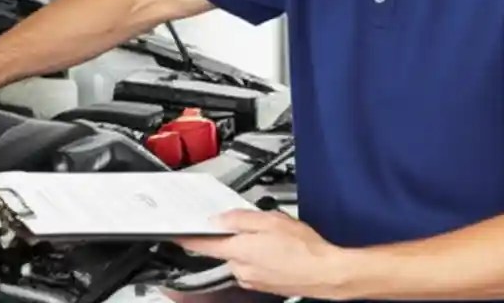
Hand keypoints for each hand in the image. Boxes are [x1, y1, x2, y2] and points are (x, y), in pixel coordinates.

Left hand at [175, 211, 351, 299]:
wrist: (326, 273)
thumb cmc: (304, 248)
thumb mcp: (270, 220)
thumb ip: (240, 218)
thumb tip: (219, 219)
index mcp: (238, 251)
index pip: (202, 244)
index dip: (186, 237)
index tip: (176, 232)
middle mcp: (240, 269)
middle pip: (224, 249)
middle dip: (233, 235)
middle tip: (254, 225)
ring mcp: (251, 279)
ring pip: (240, 257)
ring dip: (248, 246)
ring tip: (273, 238)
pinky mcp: (262, 285)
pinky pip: (252, 266)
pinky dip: (259, 256)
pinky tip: (278, 250)